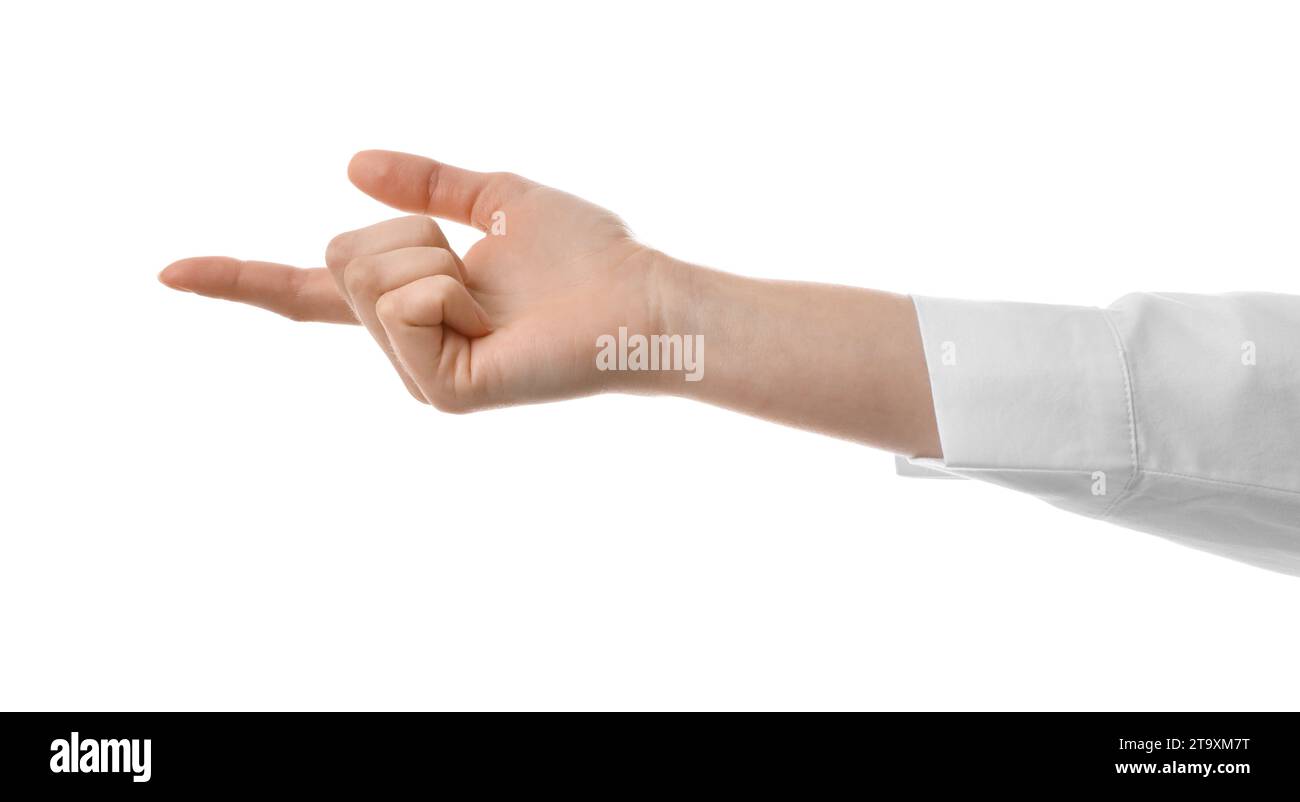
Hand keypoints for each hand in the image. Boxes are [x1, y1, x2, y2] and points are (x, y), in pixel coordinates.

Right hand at [160, 150, 672, 409]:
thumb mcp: (495, 197)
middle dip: (411, 233)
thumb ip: (426, 184)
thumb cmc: (584, 257)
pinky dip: (452, 286)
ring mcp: (417, 374)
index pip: (306, 293)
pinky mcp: (440, 391)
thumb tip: (350, 163)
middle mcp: (401, 344)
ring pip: (367, 273)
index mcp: (408, 303)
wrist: (641, 298)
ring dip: (439, 258)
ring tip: (495, 295)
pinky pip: (405, 301)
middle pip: (339, 254)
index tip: (168, 273)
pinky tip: (494, 315)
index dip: (239, 280)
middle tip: (478, 265)